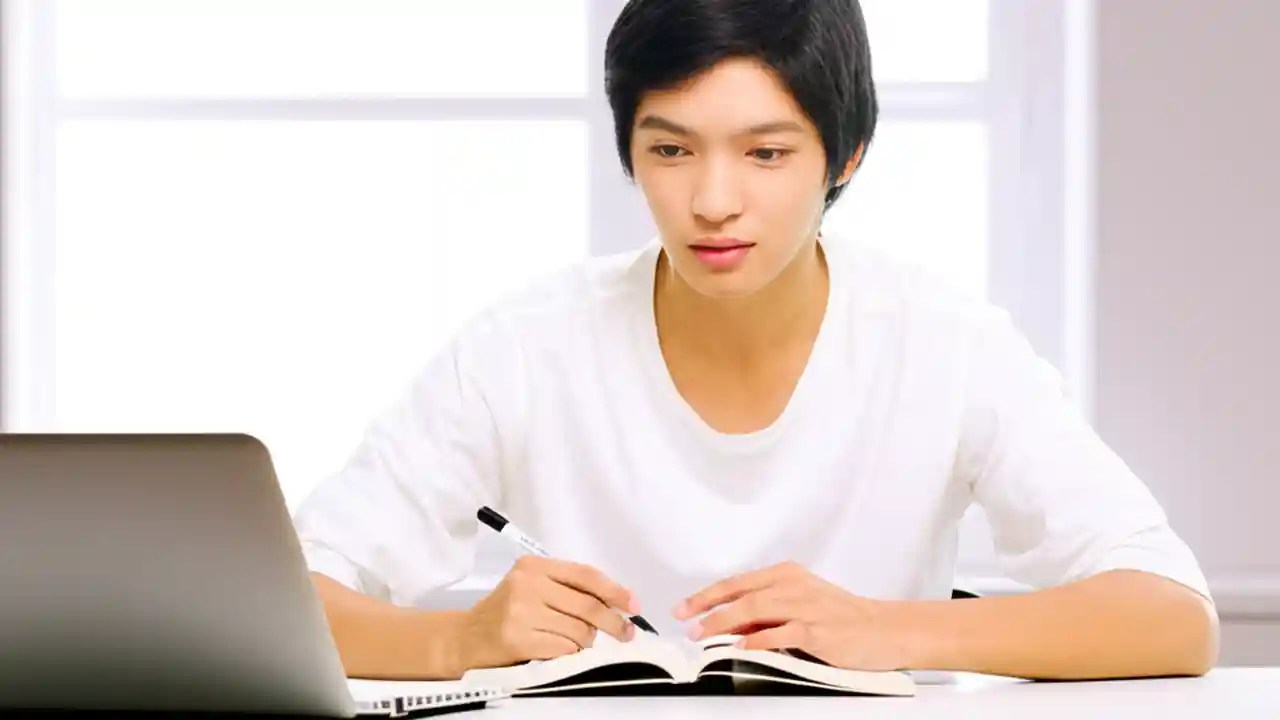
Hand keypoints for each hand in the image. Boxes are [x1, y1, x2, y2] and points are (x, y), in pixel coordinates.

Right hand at [457, 556, 640, 670]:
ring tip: (576, 642)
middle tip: (626, 633)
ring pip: (578, 631)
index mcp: (534, 566)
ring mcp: (521, 612)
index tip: (633, 604)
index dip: (615, 590)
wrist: (466, 638)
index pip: (585, 574)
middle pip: (587, 605)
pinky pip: (563, 649)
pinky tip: (560, 651)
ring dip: (586, 642)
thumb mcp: (531, 587)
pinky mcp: (518, 640)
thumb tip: (617, 601)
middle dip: (613, 622)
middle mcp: (527, 584)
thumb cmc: (506, 612)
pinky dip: (570, 653)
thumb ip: (567, 587)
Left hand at [673, 561, 912, 670]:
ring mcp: (805, 606)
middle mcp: (793, 585)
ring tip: (704, 636)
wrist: (883, 628)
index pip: (737, 582)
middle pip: (740, 594)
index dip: (707, 595)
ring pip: (754, 609)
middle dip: (707, 608)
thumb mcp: (800, 604)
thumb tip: (730, 625)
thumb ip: (767, 613)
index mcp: (786, 574)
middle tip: (686, 622)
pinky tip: (741, 646)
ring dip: (724, 623)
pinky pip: (780, 633)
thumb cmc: (841, 617)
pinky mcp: (817, 630)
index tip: (684, 607)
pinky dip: (757, 639)